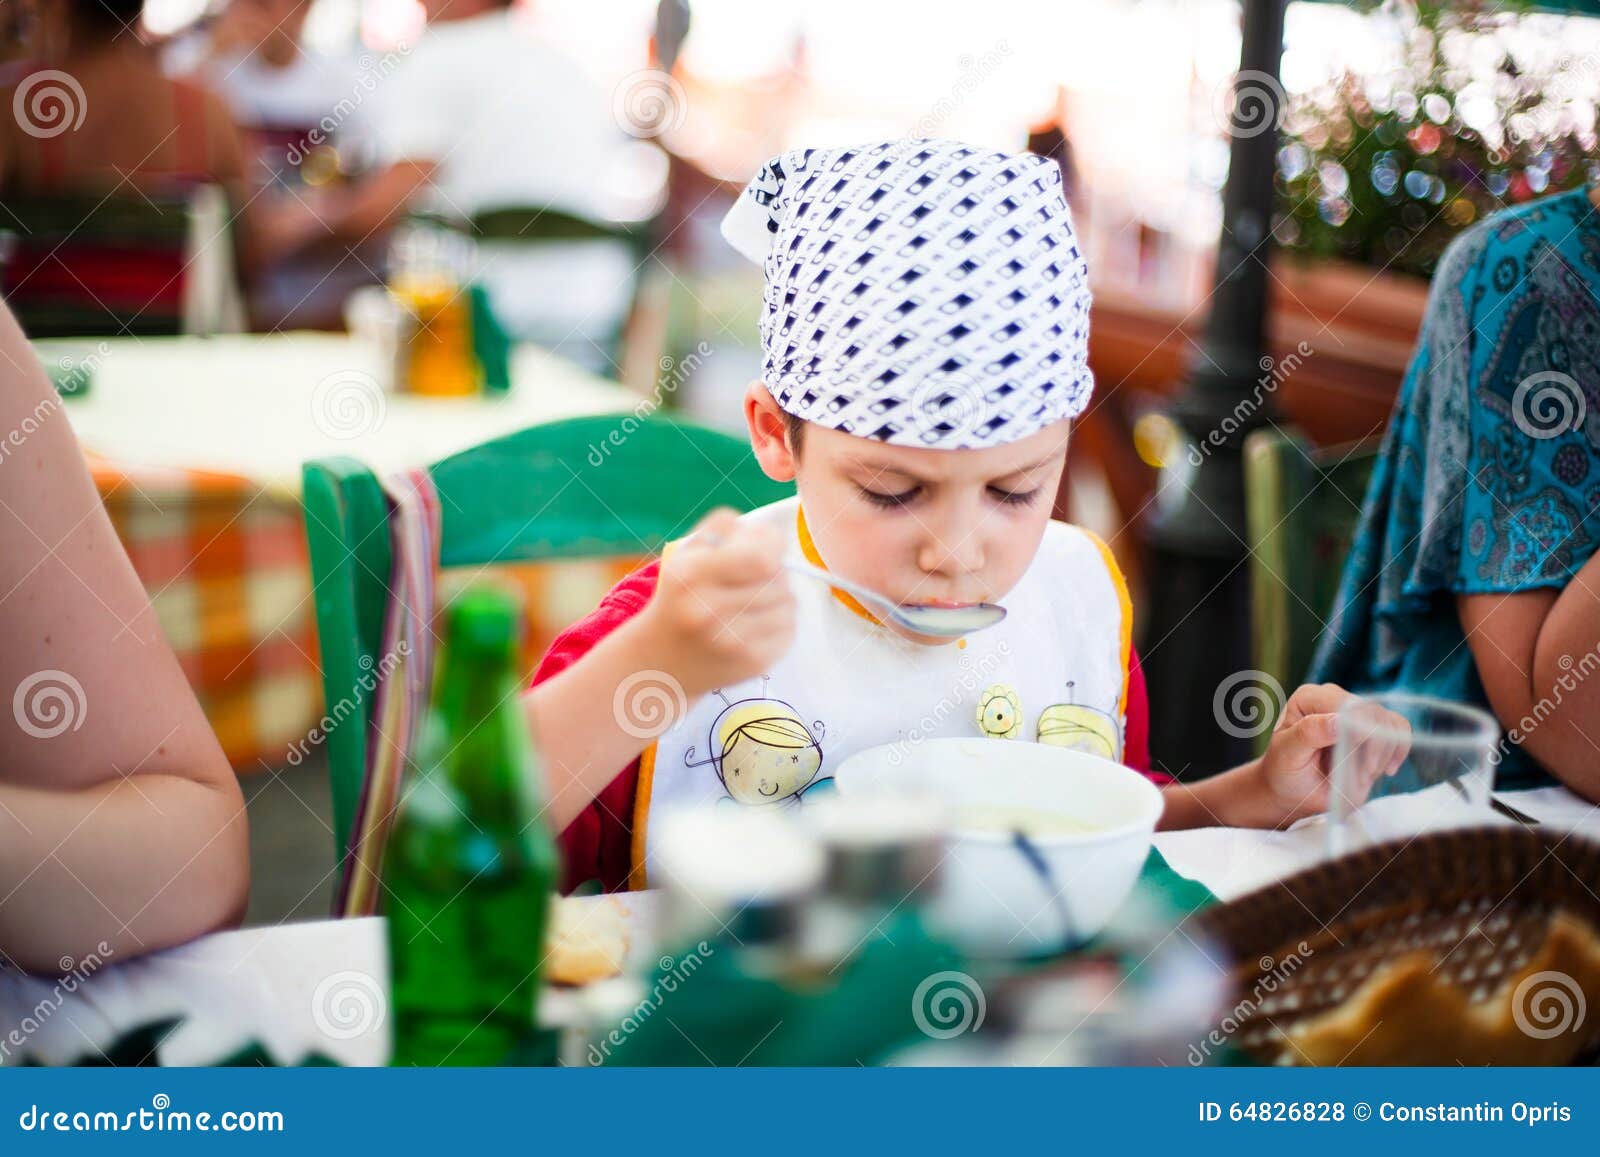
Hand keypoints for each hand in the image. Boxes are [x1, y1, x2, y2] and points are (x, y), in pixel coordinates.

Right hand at [636, 508, 794, 698]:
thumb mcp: (687, 552)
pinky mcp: (751, 663)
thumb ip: (725, 527)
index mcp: (691, 576)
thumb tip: (771, 535)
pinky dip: (780, 623)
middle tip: (753, 580)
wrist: (659, 661)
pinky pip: (789, 630)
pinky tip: (756, 625)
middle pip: (778, 579)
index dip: (771, 548)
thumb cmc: (681, 596)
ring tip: (753, 603)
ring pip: (788, 604)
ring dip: (779, 598)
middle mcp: (709, 611)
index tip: (764, 550)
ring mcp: (732, 642)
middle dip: (773, 573)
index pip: (761, 557)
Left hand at [1255, 683, 1408, 826]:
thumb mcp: (1286, 754)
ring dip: (1384, 754)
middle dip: (1373, 750)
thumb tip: (1339, 720)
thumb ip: (1308, 734)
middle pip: (1373, 714)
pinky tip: (1386, 770)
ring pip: (1390, 723)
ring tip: (1363, 776)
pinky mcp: (1373, 727)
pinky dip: (1398, 750)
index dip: (1360, 735)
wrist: (1292, 787)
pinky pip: (1399, 729)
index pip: (1347, 707)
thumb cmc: (1284, 771)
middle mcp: (1335, 697)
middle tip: (1361, 778)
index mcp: (1309, 698)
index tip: (1361, 768)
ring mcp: (1356, 711)